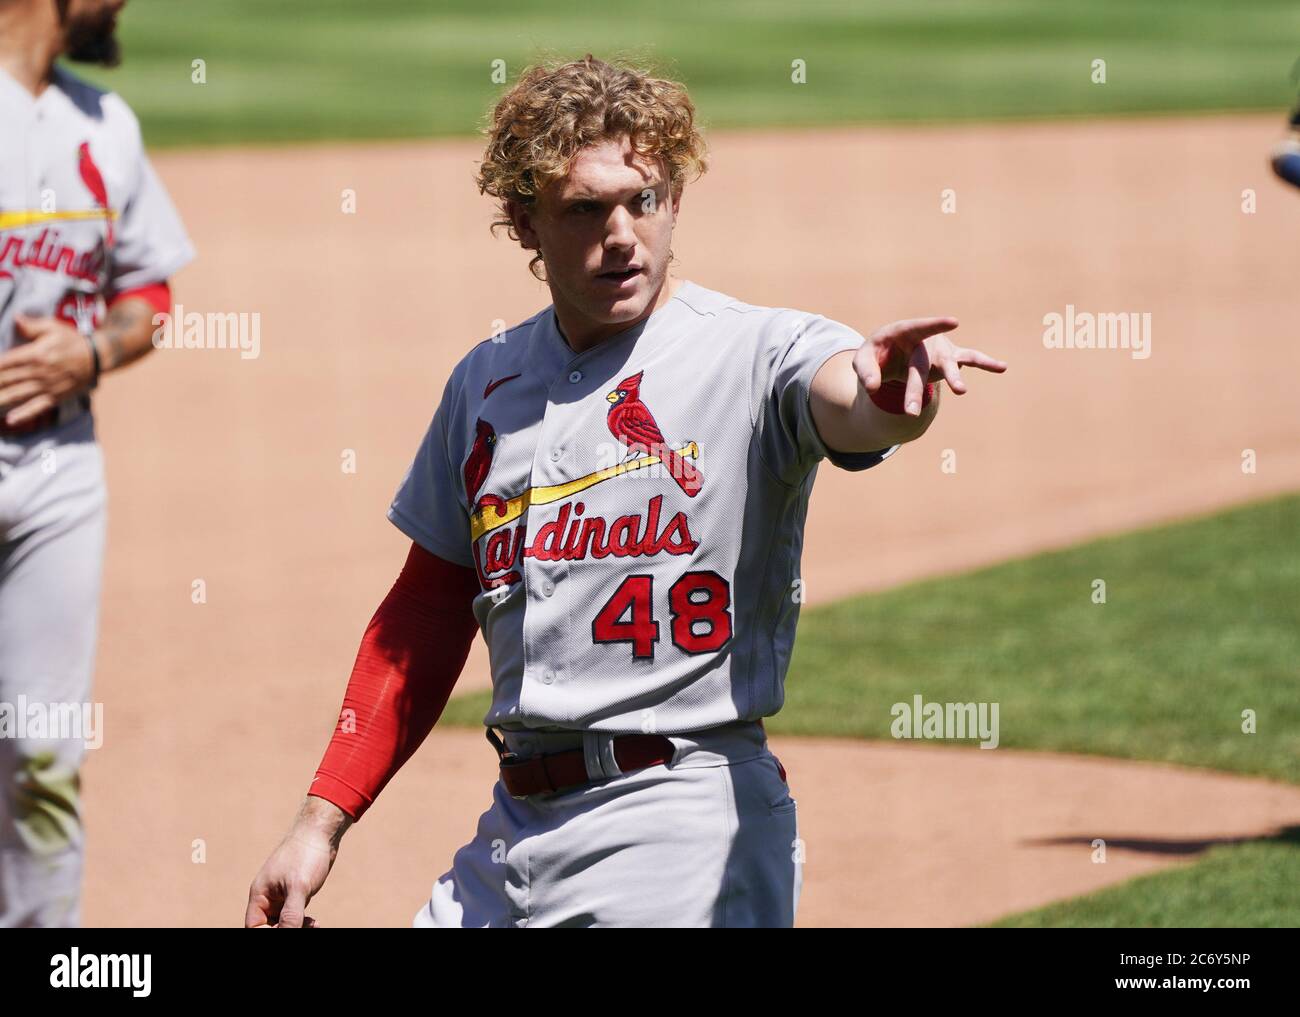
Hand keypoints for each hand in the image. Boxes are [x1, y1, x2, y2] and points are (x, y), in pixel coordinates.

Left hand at [0, 315, 94, 426]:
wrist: (97, 358)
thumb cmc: (72, 341)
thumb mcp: (54, 328)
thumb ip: (32, 326)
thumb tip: (16, 319)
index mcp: (35, 354)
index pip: (4, 363)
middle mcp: (38, 373)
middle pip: (6, 380)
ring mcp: (46, 387)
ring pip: (16, 395)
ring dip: (0, 399)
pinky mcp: (54, 397)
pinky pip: (37, 407)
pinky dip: (24, 414)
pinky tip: (10, 420)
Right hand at [245, 799, 349, 927]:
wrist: (320, 833)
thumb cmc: (306, 855)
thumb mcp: (299, 887)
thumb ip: (291, 913)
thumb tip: (286, 933)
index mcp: (260, 895)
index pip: (254, 926)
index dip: (268, 933)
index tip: (287, 930)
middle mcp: (267, 897)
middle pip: (269, 926)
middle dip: (284, 931)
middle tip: (306, 928)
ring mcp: (281, 895)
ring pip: (283, 923)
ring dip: (296, 928)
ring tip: (314, 926)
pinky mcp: (295, 893)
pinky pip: (294, 915)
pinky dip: (302, 922)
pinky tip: (315, 922)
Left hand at [853, 317, 1006, 415]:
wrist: (893, 350)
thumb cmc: (878, 353)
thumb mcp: (863, 359)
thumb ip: (865, 371)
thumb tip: (872, 389)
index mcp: (902, 332)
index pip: (918, 327)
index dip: (934, 325)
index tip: (954, 322)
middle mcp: (924, 340)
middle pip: (920, 365)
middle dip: (915, 389)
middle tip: (910, 413)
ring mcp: (939, 349)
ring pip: (949, 364)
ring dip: (954, 378)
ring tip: (961, 392)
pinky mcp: (949, 359)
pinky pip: (969, 360)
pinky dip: (986, 363)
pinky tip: (1003, 367)